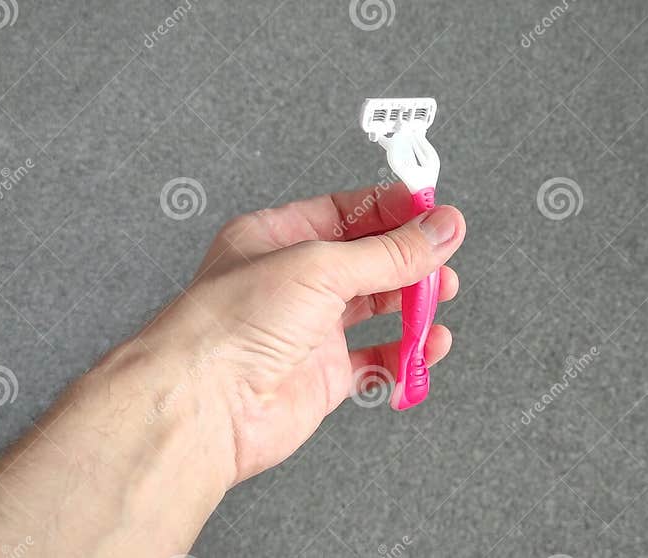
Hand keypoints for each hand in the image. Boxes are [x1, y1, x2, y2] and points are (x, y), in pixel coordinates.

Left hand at [134, 184, 465, 484]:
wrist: (204, 405)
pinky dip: (408, 353)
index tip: (435, 213)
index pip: (348, 211)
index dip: (394, 210)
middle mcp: (293, 282)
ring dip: (413, 303)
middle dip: (410, 258)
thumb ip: (390, 250)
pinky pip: (377, 359)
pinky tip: (428, 346)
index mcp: (278, 238)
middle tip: (443, 260)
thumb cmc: (232, 324)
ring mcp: (309, 329)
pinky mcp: (323, 375)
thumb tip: (441, 227)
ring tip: (440, 297)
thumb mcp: (322, 266)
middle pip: (368, 259)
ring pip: (376, 307)